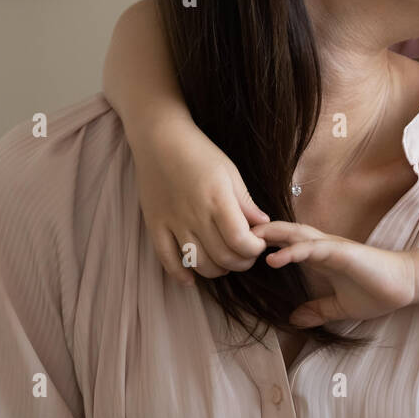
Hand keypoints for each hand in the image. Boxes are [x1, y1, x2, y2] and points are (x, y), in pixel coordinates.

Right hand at [135, 116, 269, 283]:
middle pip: (222, 257)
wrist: (159, 138)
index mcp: (217, 200)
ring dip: (217, 270)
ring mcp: (172, 222)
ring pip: (198, 264)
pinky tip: (192, 278)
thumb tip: (264, 225)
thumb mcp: (230, 172)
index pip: (240, 241)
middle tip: (246, 255)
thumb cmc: (200, 152)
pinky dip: (181, 275)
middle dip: (241, 262)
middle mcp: (195, 215)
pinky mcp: (155, 225)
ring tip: (225, 261)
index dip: (254, 249)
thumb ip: (246, 202)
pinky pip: (167, 260)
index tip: (259, 244)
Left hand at [257, 222, 418, 324]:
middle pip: (287, 233)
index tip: (242, 247)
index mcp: (322, 256)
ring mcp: (333, 248)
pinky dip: (293, 251)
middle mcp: (324, 247)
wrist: (406, 286)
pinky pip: (314, 249)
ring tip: (247, 238)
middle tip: (233, 232)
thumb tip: (293, 318)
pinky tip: (275, 258)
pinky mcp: (343, 253)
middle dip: (262, 232)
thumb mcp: (340, 307)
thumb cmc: (377, 292)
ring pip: (297, 234)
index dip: (267, 242)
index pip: (289, 243)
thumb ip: (318, 310)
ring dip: (271, 235)